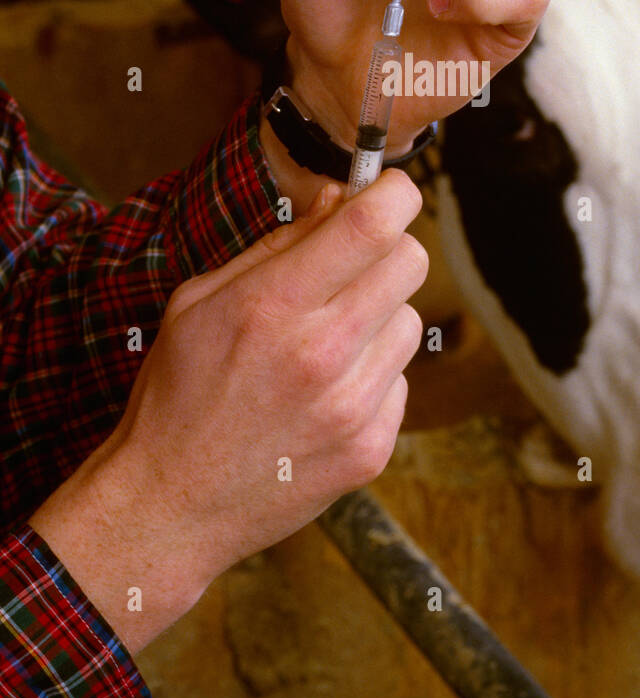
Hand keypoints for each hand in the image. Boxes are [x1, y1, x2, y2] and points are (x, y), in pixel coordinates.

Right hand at [28, 171, 426, 653]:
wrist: (171, 505)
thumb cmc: (179, 393)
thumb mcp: (202, 300)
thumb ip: (279, 244)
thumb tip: (341, 196)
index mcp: (273, 305)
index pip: (371, 225)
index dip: (395, 193)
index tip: (390, 191)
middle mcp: (322, 354)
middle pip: (411, 262)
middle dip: (389, 250)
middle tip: (353, 267)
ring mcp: (353, 407)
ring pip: (411, 321)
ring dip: (379, 318)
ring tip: (326, 344)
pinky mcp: (372, 449)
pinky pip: (403, 382)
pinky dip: (374, 377)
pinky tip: (327, 395)